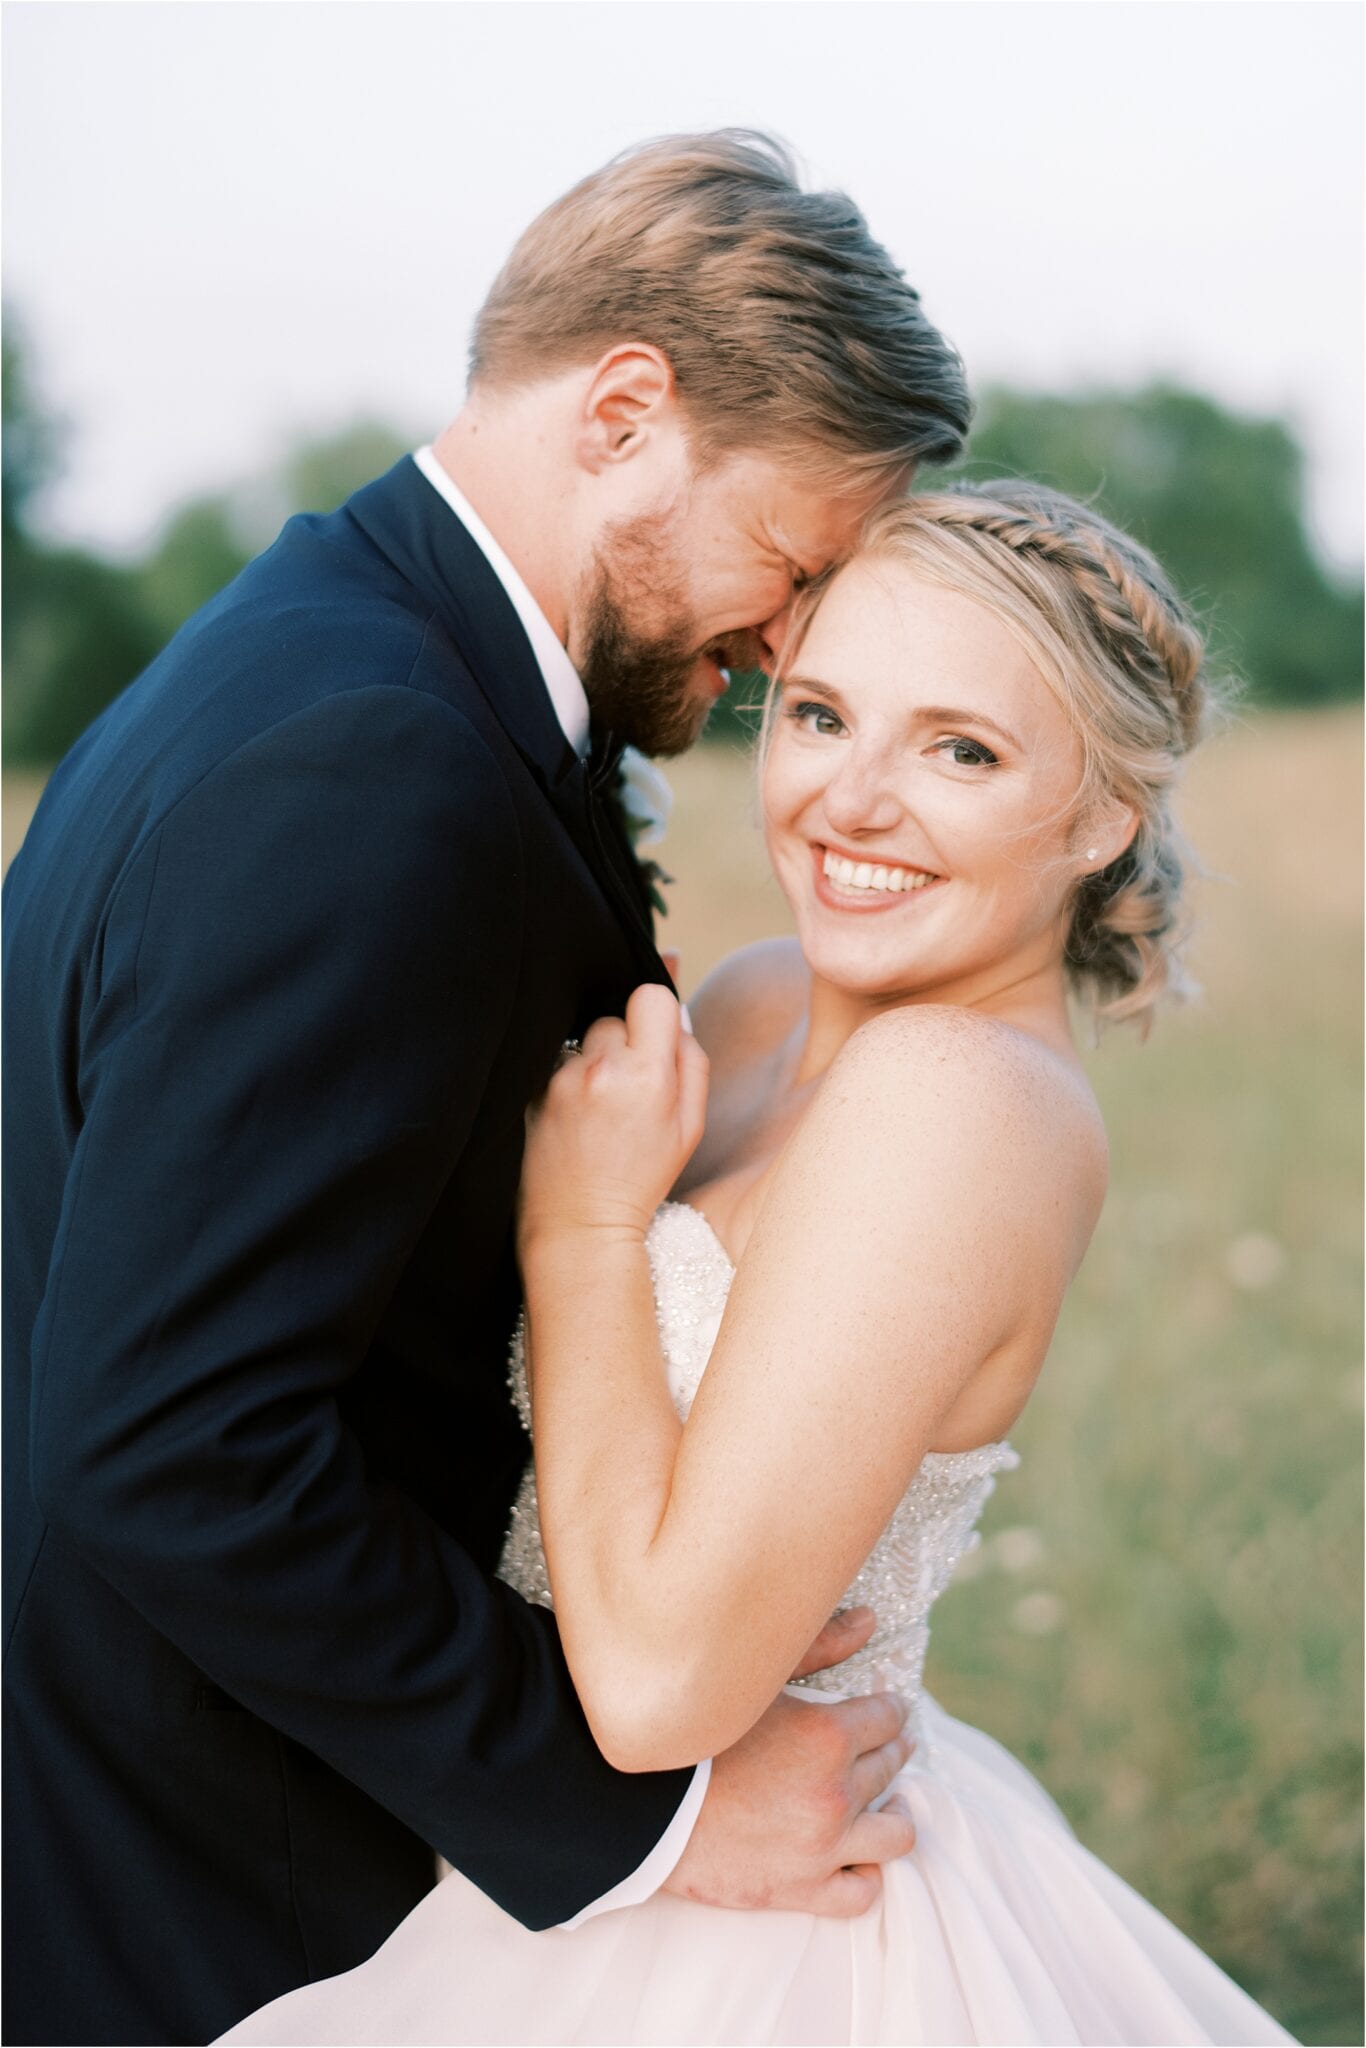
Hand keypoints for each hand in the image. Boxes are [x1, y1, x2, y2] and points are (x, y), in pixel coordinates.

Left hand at [519, 984, 708, 1257]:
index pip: (651, 995)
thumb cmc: (642, 1176)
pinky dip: (570, 1079)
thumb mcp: (690, 1124)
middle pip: (615, 1018)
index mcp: (648, 1075)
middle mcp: (601, 1069)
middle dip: (626, 1045)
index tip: (655, 1046)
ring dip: (595, 1061)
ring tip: (600, 1110)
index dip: (657, 1016)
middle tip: (630, 1093)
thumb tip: (676, 1007)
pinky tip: (577, 1117)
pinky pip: (558, 1061)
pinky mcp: (534, 1090)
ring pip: (584, 1040)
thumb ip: (691, 1058)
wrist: (581, 1223)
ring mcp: (562, 1079)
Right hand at [662, 1609, 916, 1917]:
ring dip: (894, 1812)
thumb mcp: (755, 1679)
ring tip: (884, 1802)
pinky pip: (862, 1892)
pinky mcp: (801, 1890)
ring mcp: (821, 1848)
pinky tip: (857, 1853)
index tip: (883, 1707)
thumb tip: (870, 1620)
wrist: (640, 1808)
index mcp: (825, 1735)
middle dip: (889, 1749)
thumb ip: (819, 1645)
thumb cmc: (693, 1734)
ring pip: (895, 1833)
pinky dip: (867, 1872)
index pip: (888, 1717)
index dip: (888, 1708)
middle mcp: (833, 1794)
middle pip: (889, 1765)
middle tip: (879, 1744)